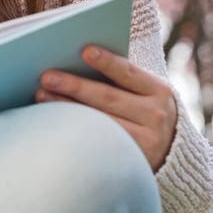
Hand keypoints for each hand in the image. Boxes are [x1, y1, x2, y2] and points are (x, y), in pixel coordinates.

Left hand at [35, 46, 177, 171]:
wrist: (171, 151)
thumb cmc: (143, 109)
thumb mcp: (144, 92)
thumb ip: (120, 78)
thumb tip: (74, 58)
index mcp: (159, 91)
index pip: (129, 72)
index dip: (107, 62)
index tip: (84, 50)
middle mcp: (156, 116)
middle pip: (108, 98)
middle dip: (75, 85)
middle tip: (46, 76)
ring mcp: (147, 142)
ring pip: (100, 122)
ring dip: (67, 107)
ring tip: (41, 94)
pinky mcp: (132, 162)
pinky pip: (98, 144)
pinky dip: (74, 130)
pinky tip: (54, 122)